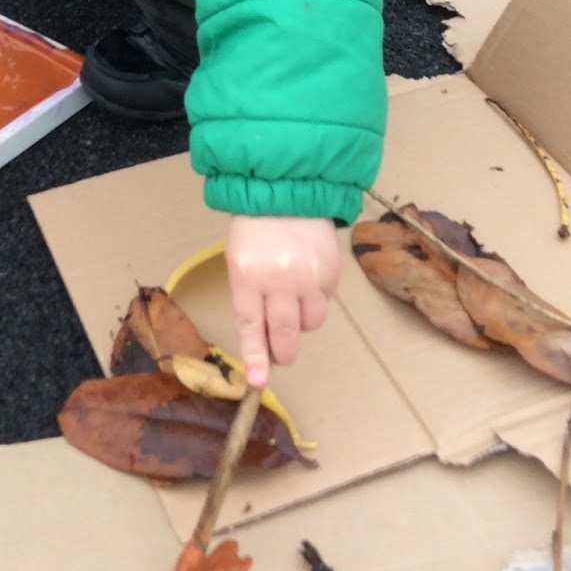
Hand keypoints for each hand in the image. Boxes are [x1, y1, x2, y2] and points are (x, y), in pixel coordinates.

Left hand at [225, 214, 340, 387]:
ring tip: (294, 298)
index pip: (250, 325)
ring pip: (311, 322)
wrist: (288, 188)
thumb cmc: (255, 228)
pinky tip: (308, 276)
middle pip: (285, 333)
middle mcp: (279, 279)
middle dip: (283, 351)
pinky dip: (317, 297)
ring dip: (302, 321)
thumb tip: (263, 338)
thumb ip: (249, 297)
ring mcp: (308, 275)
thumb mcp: (239, 260)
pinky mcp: (331, 270)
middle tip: (283, 354)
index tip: (258, 382)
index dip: (255, 356)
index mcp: (246, 275)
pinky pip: (326, 300)